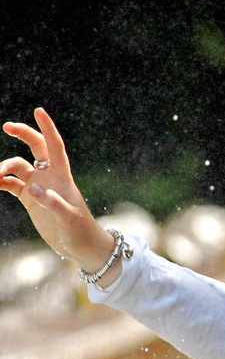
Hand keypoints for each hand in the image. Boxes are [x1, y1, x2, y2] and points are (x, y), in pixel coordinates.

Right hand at [1, 108, 115, 275]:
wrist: (82, 248)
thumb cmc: (81, 232)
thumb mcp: (69, 219)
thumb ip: (53, 203)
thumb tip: (33, 189)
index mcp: (62, 177)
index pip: (55, 147)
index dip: (47, 128)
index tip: (38, 110)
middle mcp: (49, 178)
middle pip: (35, 147)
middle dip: (22, 134)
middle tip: (6, 126)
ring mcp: (38, 187)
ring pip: (17, 166)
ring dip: (2, 167)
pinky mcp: (29, 199)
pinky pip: (10, 184)